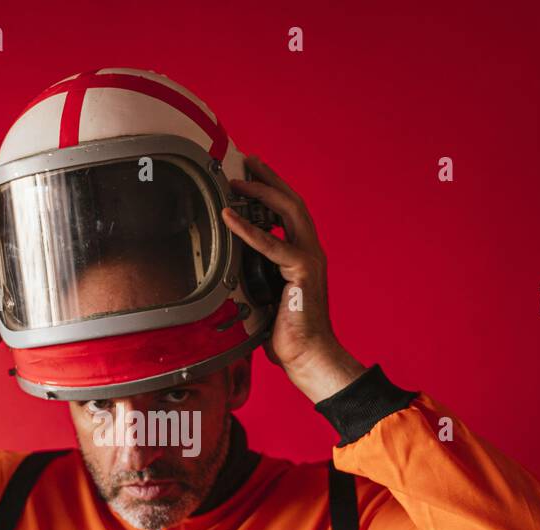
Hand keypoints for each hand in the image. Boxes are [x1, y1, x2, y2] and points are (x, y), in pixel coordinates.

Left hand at [221, 155, 364, 402]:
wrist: (308, 356)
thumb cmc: (288, 334)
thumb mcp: (266, 298)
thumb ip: (255, 277)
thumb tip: (229, 269)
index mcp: (304, 257)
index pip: (290, 214)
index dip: (273, 190)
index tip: (254, 174)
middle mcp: (311, 252)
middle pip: (292, 202)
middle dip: (269, 179)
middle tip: (248, 162)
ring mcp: (309, 260)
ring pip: (289, 212)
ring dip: (262, 193)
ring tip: (237, 182)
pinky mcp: (301, 272)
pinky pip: (272, 244)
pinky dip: (248, 229)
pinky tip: (230, 217)